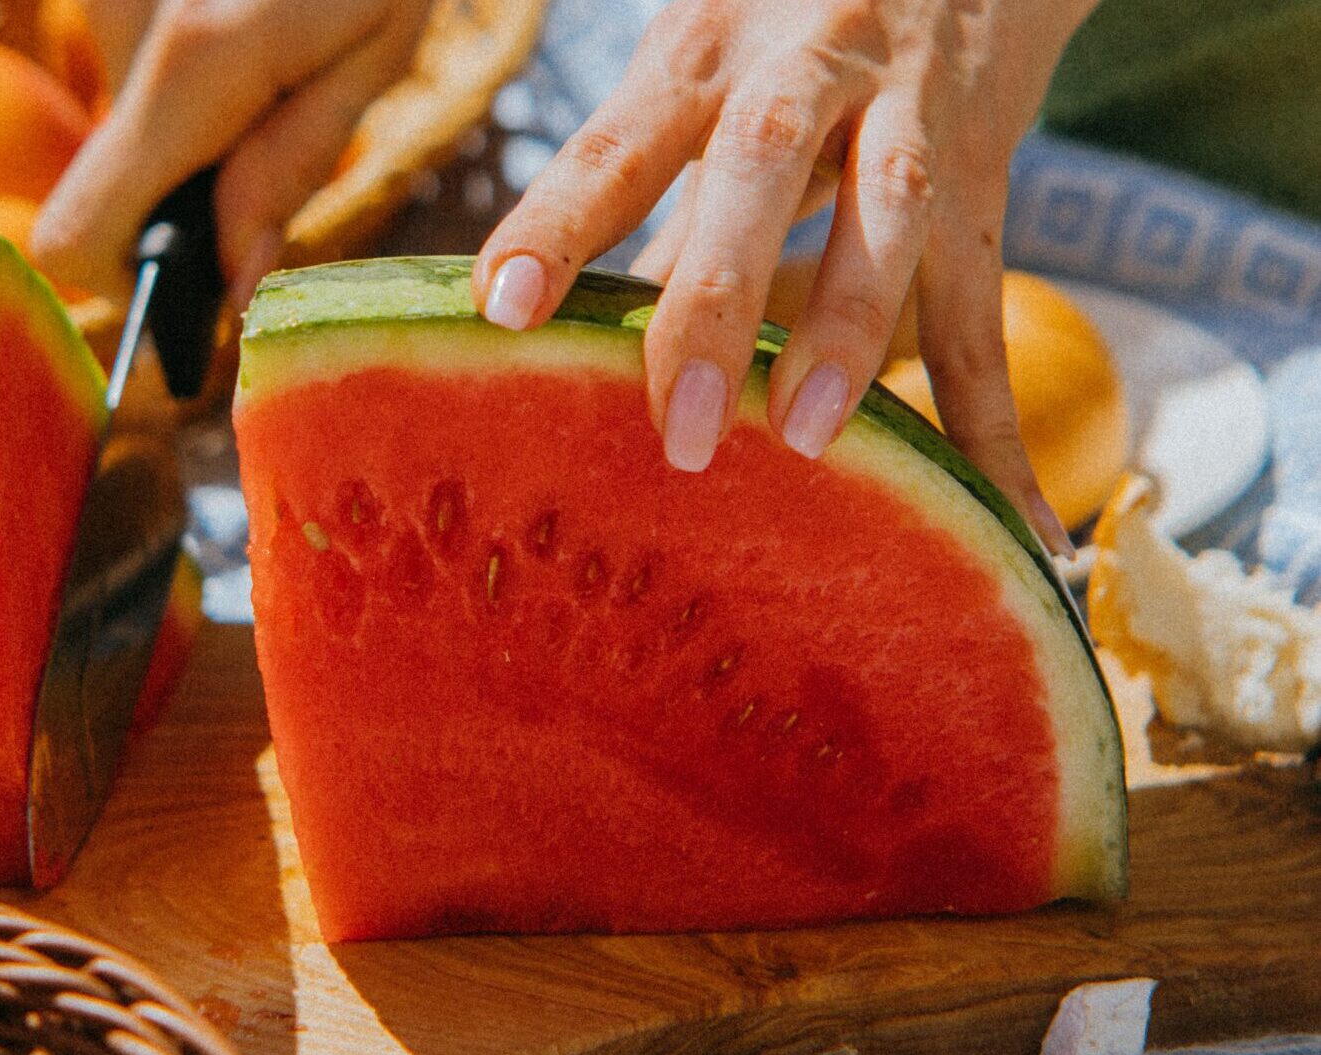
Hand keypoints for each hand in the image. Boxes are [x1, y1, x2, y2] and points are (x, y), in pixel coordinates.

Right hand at [32, 0, 433, 306]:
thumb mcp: (374, 55)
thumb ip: (289, 171)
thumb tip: (232, 279)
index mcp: (195, 67)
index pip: (78, 237)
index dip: (129, 283)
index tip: (196, 281)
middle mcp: (128, 20)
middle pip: (110, 172)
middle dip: (185, 186)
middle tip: (276, 130)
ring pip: (126, 105)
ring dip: (193, 115)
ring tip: (276, 51)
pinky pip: (133, 48)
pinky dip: (185, 63)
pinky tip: (244, 20)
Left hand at [472, 0, 1095, 554]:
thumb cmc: (783, 22)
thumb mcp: (701, 71)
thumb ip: (645, 193)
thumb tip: (564, 331)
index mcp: (706, 49)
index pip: (620, 140)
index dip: (560, 220)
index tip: (504, 308)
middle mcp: (808, 63)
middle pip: (760, 165)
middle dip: (718, 297)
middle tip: (677, 430)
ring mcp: (909, 112)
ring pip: (891, 215)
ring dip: (852, 331)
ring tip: (811, 441)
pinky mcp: (988, 179)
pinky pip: (988, 313)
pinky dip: (997, 429)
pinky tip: (1020, 532)